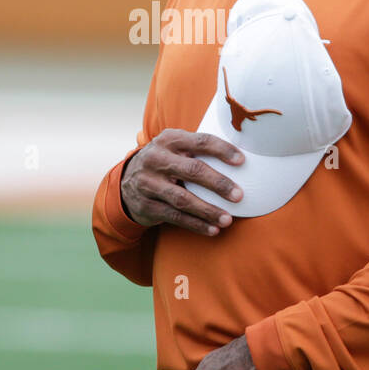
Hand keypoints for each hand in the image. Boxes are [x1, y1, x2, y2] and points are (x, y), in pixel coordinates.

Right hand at [120, 129, 243, 234]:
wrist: (126, 181)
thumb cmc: (165, 162)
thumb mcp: (175, 147)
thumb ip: (198, 148)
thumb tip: (242, 158)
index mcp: (169, 140)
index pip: (200, 141)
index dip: (222, 150)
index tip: (242, 161)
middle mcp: (156, 159)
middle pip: (192, 170)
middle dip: (218, 183)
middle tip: (239, 195)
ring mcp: (148, 183)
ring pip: (183, 199)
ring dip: (208, 210)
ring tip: (228, 219)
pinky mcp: (146, 205)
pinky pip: (175, 217)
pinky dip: (196, 224)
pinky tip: (212, 230)